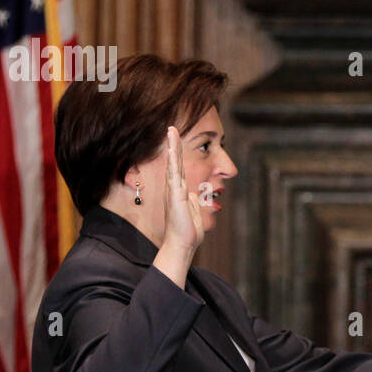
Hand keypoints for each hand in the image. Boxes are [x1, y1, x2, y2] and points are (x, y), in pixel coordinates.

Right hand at [162, 125, 204, 253]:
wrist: (182, 244)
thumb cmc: (188, 230)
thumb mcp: (195, 210)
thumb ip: (196, 200)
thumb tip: (199, 195)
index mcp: (179, 191)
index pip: (178, 168)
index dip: (177, 153)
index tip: (176, 138)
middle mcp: (174, 189)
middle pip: (174, 161)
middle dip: (173, 144)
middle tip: (171, 127)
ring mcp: (174, 191)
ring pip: (173, 164)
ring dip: (172, 147)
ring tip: (171, 131)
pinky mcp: (175, 196)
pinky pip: (174, 175)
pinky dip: (173, 161)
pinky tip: (172, 150)